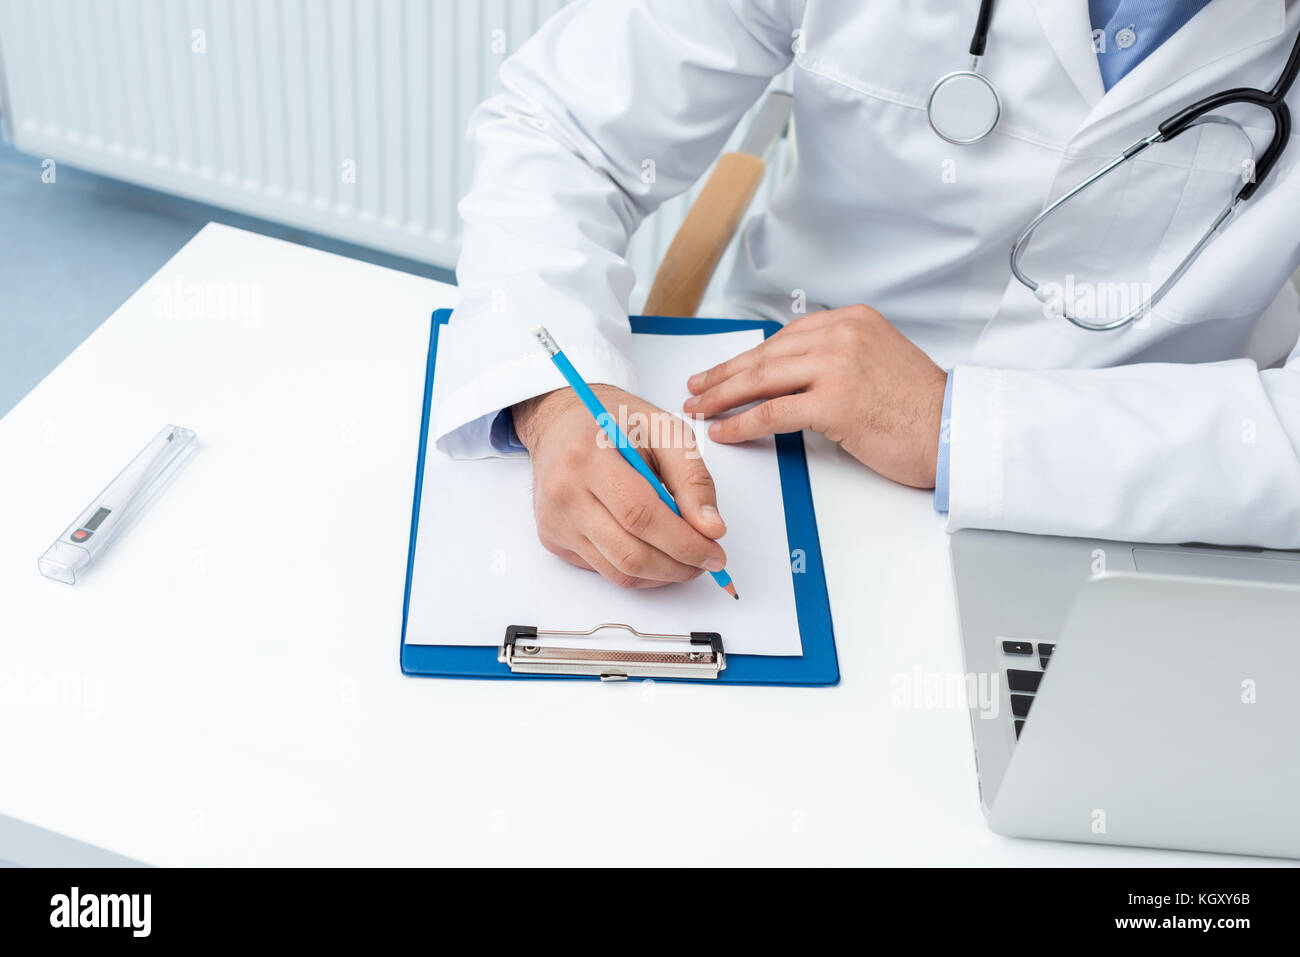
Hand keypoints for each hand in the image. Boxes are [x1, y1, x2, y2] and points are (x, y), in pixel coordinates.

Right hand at [513, 385, 727, 588]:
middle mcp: (563, 492)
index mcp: (588, 456)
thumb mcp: (665, 430)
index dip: (683, 542)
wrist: (562, 424)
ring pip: (618, 571)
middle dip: (678, 566)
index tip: (714, 552)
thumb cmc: (616, 423)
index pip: (640, 515)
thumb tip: (711, 529)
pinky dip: (639, 571)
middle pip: (629, 552)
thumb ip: (693, 477)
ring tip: (686, 560)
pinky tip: (654, 551)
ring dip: (661, 574)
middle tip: (706, 561)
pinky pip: (604, 571)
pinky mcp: (554, 539)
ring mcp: (554, 520)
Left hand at [683, 305, 946, 487]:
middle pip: (765, 355)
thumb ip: (837, 358)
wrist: (954, 431)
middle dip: (724, 375)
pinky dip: (740, 423)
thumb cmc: (919, 409)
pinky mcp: (834, 402)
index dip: (746, 358)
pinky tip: (723, 431)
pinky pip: (772, 413)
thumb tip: (789, 376)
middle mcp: (842, 334)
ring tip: (699, 410)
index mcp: (851, 320)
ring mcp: (838, 366)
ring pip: (761, 380)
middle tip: (695, 389)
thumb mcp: (878, 361)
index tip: (722, 371)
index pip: (783, 338)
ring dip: (723, 396)